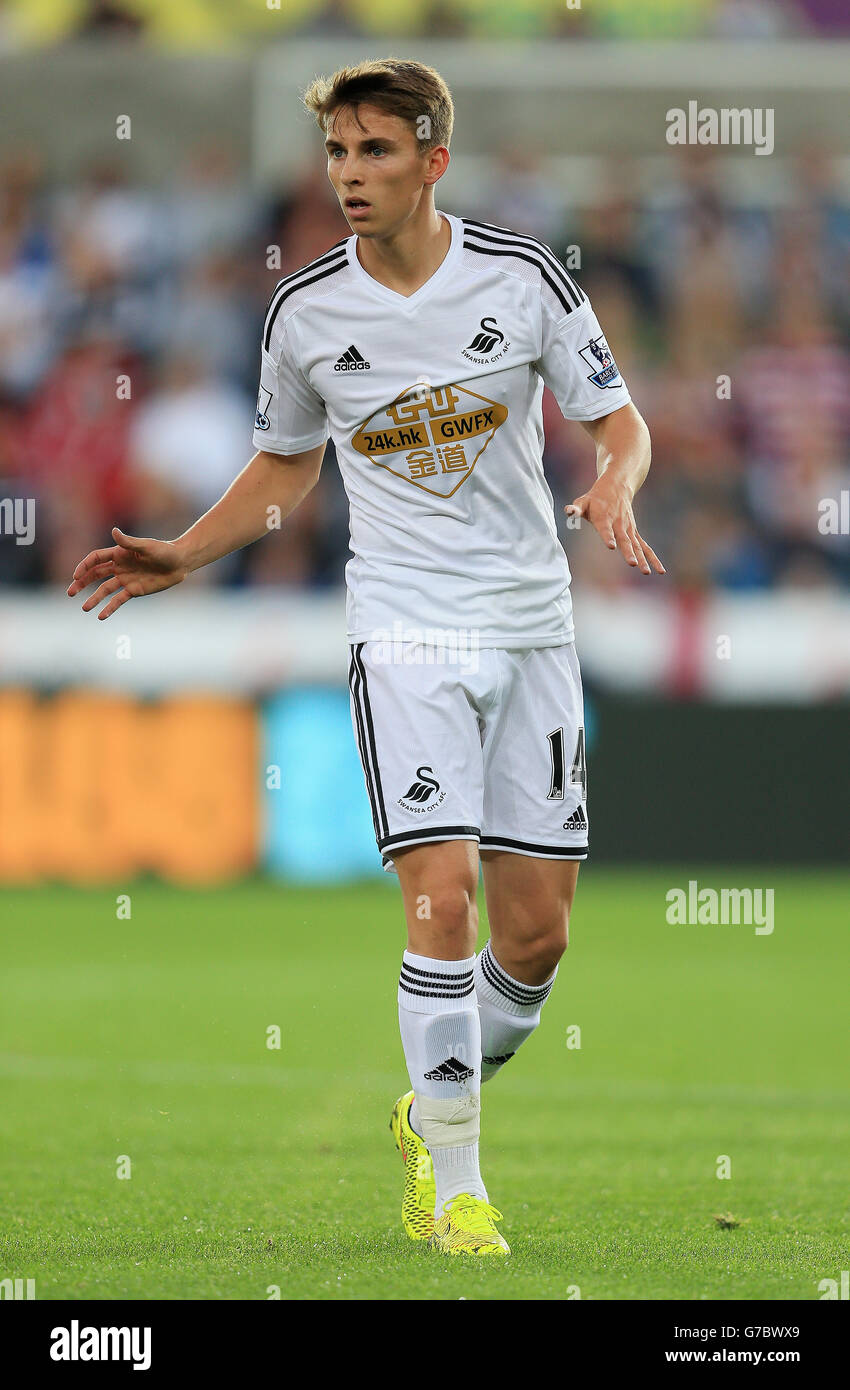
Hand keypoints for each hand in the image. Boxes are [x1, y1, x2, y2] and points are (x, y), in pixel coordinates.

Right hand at [67, 527, 188, 619]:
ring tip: (84, 608)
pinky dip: (110, 608)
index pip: (96, 559)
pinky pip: (119, 600)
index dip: (84, 566)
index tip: (76, 576)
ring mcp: (126, 579)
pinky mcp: (134, 590)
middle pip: (95, 575)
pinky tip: (101, 616)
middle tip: (70, 593)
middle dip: (82, 583)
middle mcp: (119, 566)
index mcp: (119, 553)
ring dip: (94, 598)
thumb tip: (114, 531)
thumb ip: (129, 542)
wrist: (179, 563)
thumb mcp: (147, 546)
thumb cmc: (164, 551)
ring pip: (105, 590)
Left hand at [565, 476, 664, 575]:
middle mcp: (619, 524)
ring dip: (642, 559)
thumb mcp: (583, 501)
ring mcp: (628, 529)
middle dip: (628, 552)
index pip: (606, 529)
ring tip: (645, 572)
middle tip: (632, 564)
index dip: (608, 537)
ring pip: (637, 546)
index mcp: (604, 517)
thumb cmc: (595, 498)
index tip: (612, 546)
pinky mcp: (634, 533)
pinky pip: (645, 547)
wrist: (617, 486)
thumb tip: (568, 511)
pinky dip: (652, 558)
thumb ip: (576, 508)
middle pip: (625, 540)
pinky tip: (660, 570)